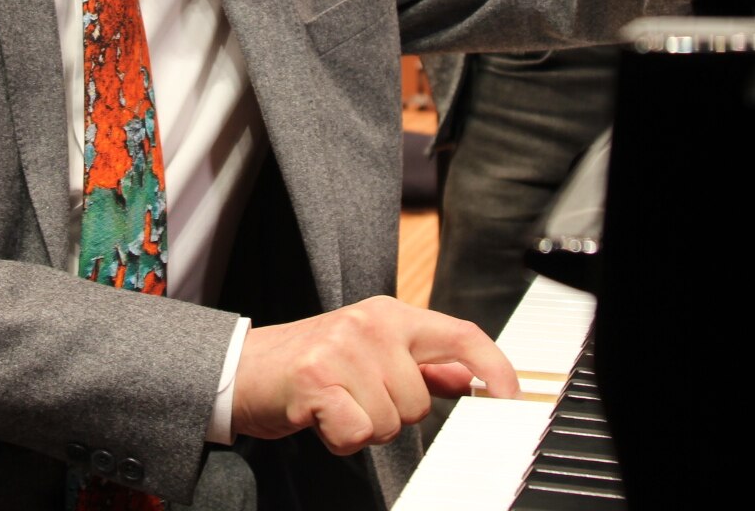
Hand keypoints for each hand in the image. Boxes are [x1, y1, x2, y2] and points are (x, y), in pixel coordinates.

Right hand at [231, 297, 515, 455]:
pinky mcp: (317, 380)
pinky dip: (340, 440)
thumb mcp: (371, 353)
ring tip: (337, 407)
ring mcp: (342, 349)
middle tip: (358, 401)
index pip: (460, 334)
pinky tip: (321, 420)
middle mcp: (370, 324)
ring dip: (365, 429)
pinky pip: (357, 433)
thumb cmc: (312, 365)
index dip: (493, 365)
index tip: (511, 396)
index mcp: (390, 314)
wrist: (243, 368)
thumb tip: (465, 376)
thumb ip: (421, 364)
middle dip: (394, 416)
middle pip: (420, 400)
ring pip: (391, 421)